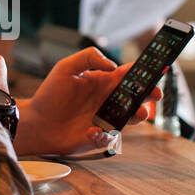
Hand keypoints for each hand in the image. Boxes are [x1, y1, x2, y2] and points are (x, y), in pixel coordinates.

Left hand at [13, 47, 161, 156]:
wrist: (36, 123)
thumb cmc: (50, 95)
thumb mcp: (66, 68)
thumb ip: (88, 57)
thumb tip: (112, 65)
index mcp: (104, 81)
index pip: (129, 74)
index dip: (145, 71)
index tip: (158, 69)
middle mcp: (108, 100)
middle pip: (137, 96)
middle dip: (150, 94)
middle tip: (155, 94)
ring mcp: (106, 118)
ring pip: (132, 117)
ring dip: (139, 115)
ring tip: (140, 113)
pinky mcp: (99, 136)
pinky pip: (109, 136)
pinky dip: (103, 134)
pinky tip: (91, 130)